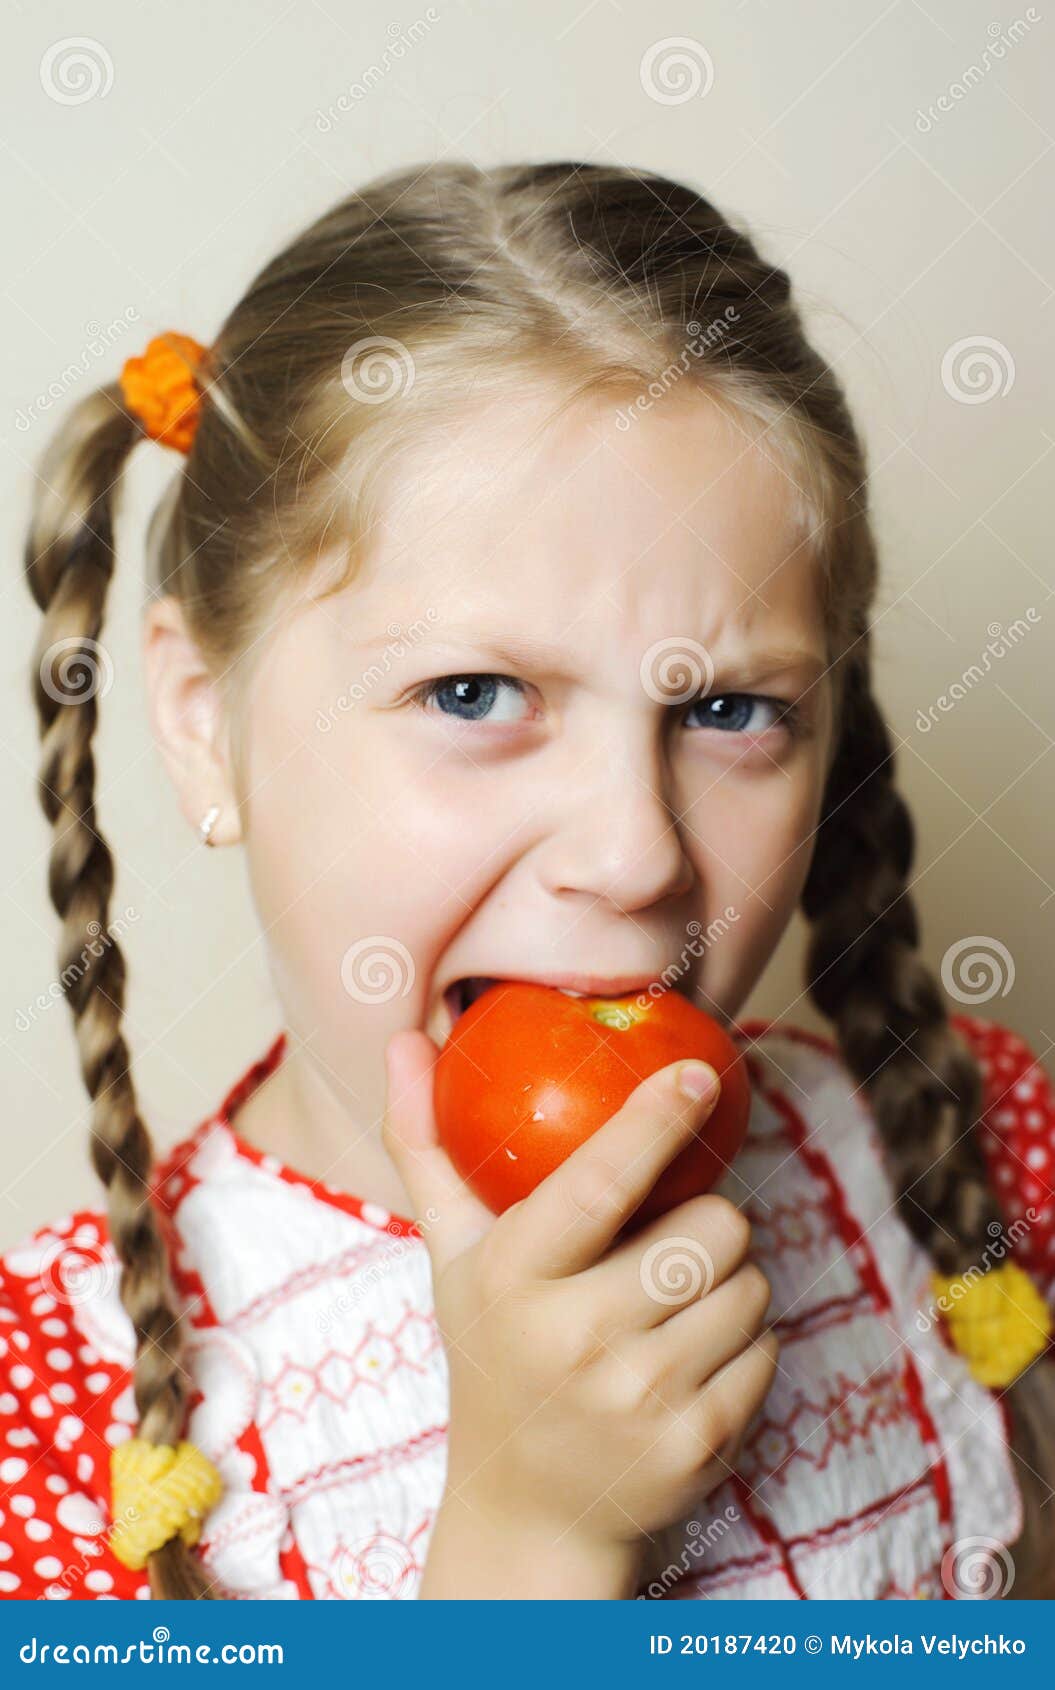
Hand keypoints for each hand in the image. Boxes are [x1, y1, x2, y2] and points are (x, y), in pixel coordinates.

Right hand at [383, 1031, 777, 1596]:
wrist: (527, 1514)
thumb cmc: (494, 1355)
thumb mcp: (453, 1258)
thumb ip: (429, 1148)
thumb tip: (404, 1039)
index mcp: (515, 1277)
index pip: (600, 1182)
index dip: (655, 1120)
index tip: (696, 1075)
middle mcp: (576, 1338)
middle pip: (710, 1229)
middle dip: (708, 1220)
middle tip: (670, 1240)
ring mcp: (640, 1398)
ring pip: (750, 1286)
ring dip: (730, 1282)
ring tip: (673, 1306)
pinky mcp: (696, 1445)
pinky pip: (765, 1350)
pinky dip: (743, 1345)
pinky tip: (689, 1362)